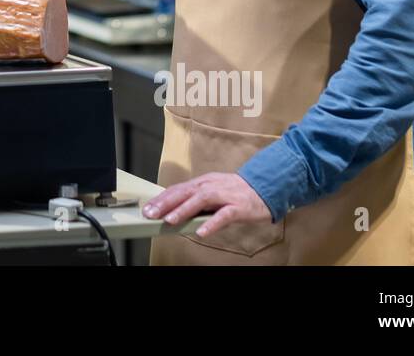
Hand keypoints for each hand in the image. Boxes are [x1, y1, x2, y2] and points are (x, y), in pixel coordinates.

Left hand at [141, 172, 271, 236]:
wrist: (265, 187)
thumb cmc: (236, 191)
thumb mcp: (212, 191)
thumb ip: (194, 198)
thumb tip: (172, 208)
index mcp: (203, 182)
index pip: (178, 188)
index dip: (161, 198)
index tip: (147, 207)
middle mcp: (211, 185)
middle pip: (185, 192)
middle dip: (166, 202)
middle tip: (151, 213)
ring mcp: (225, 195)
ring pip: (202, 200)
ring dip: (184, 210)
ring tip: (170, 220)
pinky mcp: (239, 206)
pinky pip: (224, 215)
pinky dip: (213, 223)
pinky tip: (202, 232)